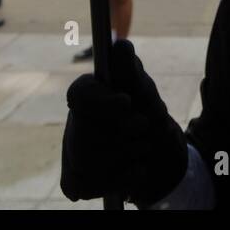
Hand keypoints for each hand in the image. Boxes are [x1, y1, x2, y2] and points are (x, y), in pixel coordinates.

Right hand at [60, 40, 187, 203]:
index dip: (102, 101)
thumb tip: (121, 45)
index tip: (127, 101)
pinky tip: (138, 166)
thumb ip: (130, 71)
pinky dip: (132, 174)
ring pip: (106, 157)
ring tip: (143, 143)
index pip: (79, 96)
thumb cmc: (145, 109)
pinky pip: (109, 181)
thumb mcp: (142, 87)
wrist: (156, 148)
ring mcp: (74, 156)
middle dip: (128, 128)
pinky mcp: (79, 184)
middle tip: (144, 124)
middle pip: (95, 131)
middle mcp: (73, 125)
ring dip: (136, 149)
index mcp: (84, 97)